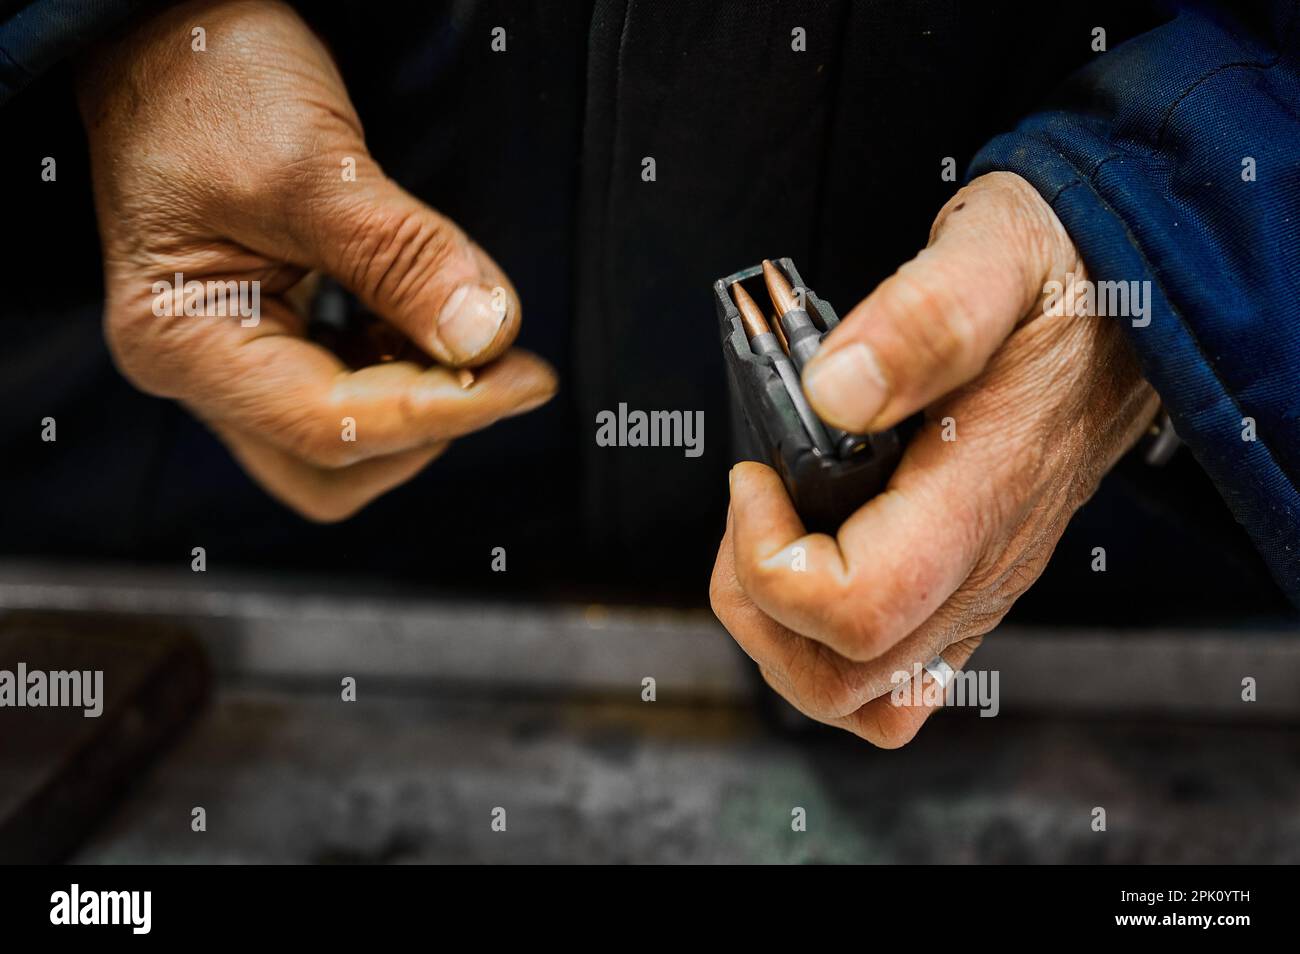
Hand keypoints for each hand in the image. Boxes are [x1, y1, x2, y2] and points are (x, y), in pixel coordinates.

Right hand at [77, 0, 556, 520]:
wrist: (169, 30)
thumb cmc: (209, 79)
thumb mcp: (311, 165)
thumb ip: (403, 258)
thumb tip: (487, 338)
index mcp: (184, 341)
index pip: (332, 426)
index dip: (443, 411)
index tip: (529, 380)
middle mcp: (199, 367)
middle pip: (332, 465)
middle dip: (424, 426)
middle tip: (502, 365)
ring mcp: (231, 356)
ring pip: (343, 442)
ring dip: (418, 402)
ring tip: (467, 331)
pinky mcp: (268, 334)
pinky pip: (346, 394)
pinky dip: (403, 373)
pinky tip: (432, 322)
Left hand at [710, 172, 1157, 745]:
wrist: (1132, 315)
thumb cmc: (1063, 282)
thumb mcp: (998, 253)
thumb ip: (924, 318)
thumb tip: (833, 393)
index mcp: (981, 494)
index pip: (857, 606)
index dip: (769, 558)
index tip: (753, 474)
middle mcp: (984, 567)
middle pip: (842, 678)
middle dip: (756, 604)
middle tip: (751, 509)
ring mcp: (979, 590)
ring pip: (860, 697)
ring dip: (780, 636)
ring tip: (768, 540)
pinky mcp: (971, 590)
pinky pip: (895, 680)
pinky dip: (829, 652)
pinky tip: (814, 572)